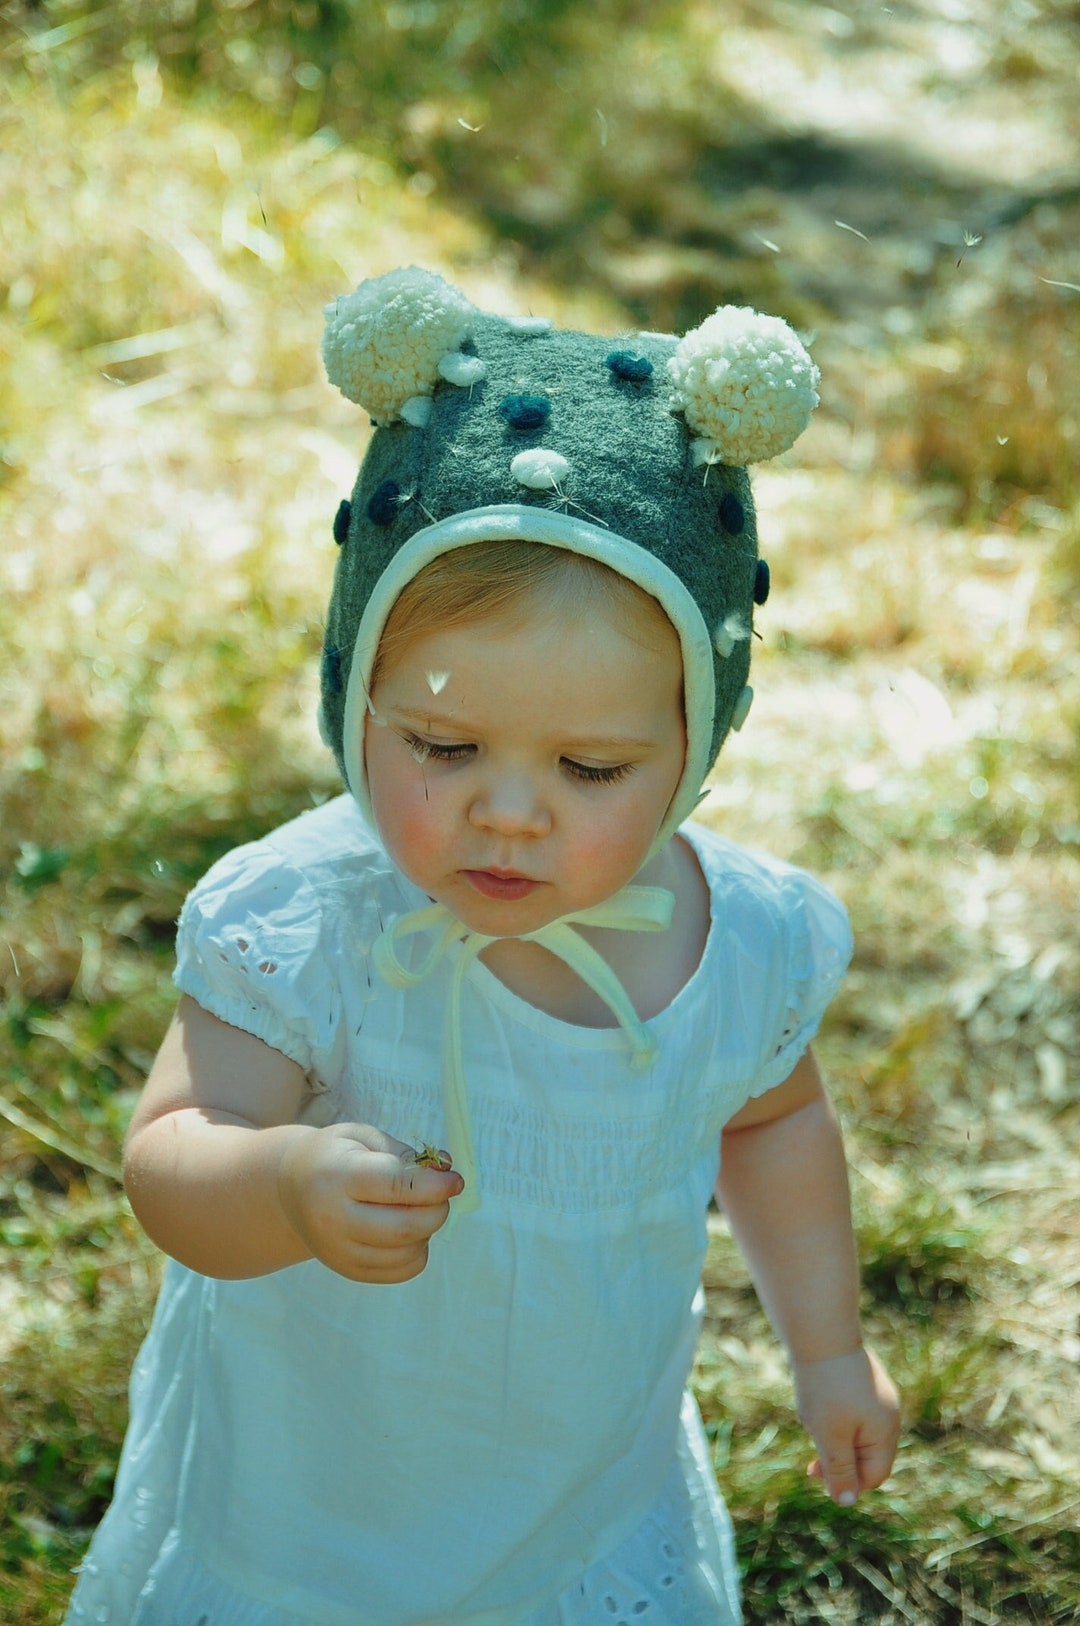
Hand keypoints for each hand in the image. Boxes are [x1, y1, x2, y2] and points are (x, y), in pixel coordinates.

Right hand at [277, 1122, 463, 1283]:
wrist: (290, 1188)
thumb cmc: (335, 1156)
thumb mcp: (364, 1138)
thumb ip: (405, 1153)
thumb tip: (446, 1170)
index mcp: (337, 1175)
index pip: (397, 1186)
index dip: (436, 1185)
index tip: (456, 1180)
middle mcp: (333, 1218)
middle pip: (405, 1226)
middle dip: (438, 1210)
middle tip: (442, 1195)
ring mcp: (338, 1250)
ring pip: (406, 1252)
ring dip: (428, 1231)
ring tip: (419, 1209)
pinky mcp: (347, 1269)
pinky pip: (399, 1271)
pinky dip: (417, 1252)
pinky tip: (408, 1231)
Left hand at [793, 1346, 899, 1505]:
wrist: (821, 1333)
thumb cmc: (825, 1388)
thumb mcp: (830, 1436)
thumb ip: (840, 1470)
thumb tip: (848, 1502)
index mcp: (886, 1431)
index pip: (875, 1474)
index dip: (849, 1483)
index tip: (817, 1474)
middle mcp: (889, 1414)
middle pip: (868, 1455)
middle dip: (840, 1462)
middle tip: (809, 1465)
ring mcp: (879, 1395)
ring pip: (858, 1434)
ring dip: (836, 1441)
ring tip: (813, 1426)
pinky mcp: (865, 1381)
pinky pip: (854, 1413)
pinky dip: (836, 1420)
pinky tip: (817, 1407)